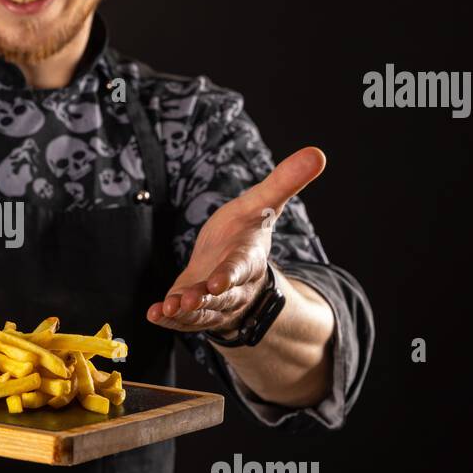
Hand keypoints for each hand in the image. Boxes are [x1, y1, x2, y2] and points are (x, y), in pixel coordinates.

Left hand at [147, 146, 325, 335]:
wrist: (235, 261)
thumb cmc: (247, 229)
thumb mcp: (262, 204)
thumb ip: (284, 181)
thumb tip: (318, 152)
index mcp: (248, 258)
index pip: (240, 268)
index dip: (229, 276)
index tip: (217, 283)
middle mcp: (234, 287)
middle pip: (221, 298)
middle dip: (205, 300)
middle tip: (188, 301)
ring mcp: (213, 302)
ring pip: (202, 313)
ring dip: (185, 313)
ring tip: (167, 310)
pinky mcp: (193, 308)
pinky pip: (182, 319)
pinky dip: (169, 318)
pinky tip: (154, 315)